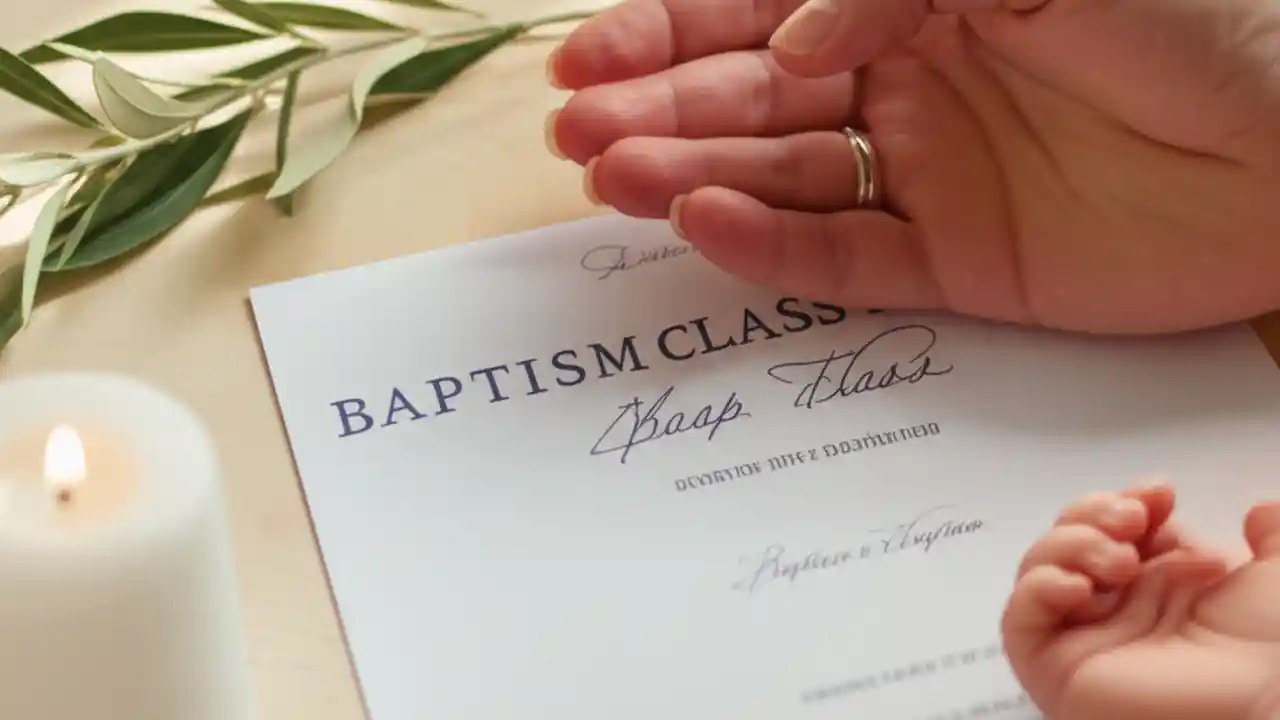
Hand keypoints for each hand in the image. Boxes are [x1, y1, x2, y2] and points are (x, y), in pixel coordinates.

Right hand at [547, 0, 1279, 332]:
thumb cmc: (1191, 18)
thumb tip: (790, 46)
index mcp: (910, 0)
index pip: (757, 14)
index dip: (664, 33)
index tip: (582, 59)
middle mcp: (904, 82)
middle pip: (750, 99)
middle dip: (656, 110)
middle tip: (573, 135)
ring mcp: (924, 175)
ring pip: (780, 178)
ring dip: (690, 177)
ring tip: (611, 180)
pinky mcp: (953, 261)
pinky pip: (844, 259)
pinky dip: (772, 248)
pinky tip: (704, 227)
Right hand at [1002, 483, 1279, 718]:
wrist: (1270, 704)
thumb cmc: (1279, 649)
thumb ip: (1270, 534)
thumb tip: (1259, 512)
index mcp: (1167, 586)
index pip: (1114, 528)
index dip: (1123, 501)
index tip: (1157, 494)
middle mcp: (1122, 611)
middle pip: (1067, 540)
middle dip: (1091, 513)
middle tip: (1133, 520)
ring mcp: (1087, 640)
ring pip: (1037, 571)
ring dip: (1069, 545)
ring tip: (1121, 561)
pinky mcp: (1057, 670)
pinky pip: (1018, 621)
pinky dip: (1038, 589)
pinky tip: (1078, 586)